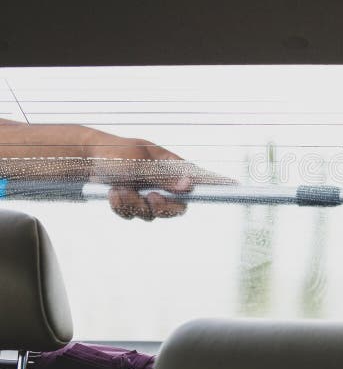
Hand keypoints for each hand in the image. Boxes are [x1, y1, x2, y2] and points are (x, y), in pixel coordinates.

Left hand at [86, 134, 233, 220]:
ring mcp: (147, 193)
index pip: (200, 177)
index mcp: (171, 165)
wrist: (82, 159)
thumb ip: (163, 176)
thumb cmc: (113, 153)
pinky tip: (113, 193)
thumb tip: (189, 186)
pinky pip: (134, 216)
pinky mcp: (132, 202)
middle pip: (178, 207)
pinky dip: (121, 208)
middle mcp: (163, 181)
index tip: (235, 188)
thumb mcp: (138, 161)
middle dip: (161, 207)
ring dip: (133, 205)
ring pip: (152, 215)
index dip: (217, 185)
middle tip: (149, 198)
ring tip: (118, 189)